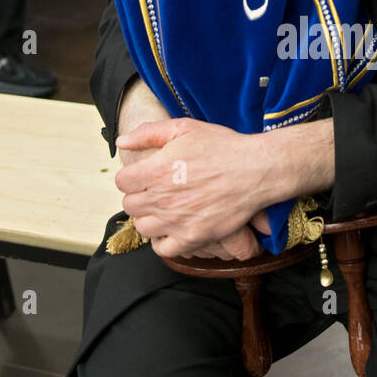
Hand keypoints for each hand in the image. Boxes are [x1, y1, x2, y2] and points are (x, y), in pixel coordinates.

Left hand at [115, 118, 273, 261]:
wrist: (255, 170)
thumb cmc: (222, 147)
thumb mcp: (185, 127)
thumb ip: (148, 133)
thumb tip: (121, 142)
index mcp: (155, 170)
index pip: (122, 181)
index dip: (133, 177)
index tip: (146, 176)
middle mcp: (161, 197)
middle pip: (130, 205)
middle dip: (141, 196)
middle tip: (157, 191)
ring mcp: (176, 220)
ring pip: (143, 227)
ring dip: (150, 218)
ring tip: (165, 209)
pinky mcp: (192, 237)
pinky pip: (162, 248)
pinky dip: (163, 240)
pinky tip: (172, 228)